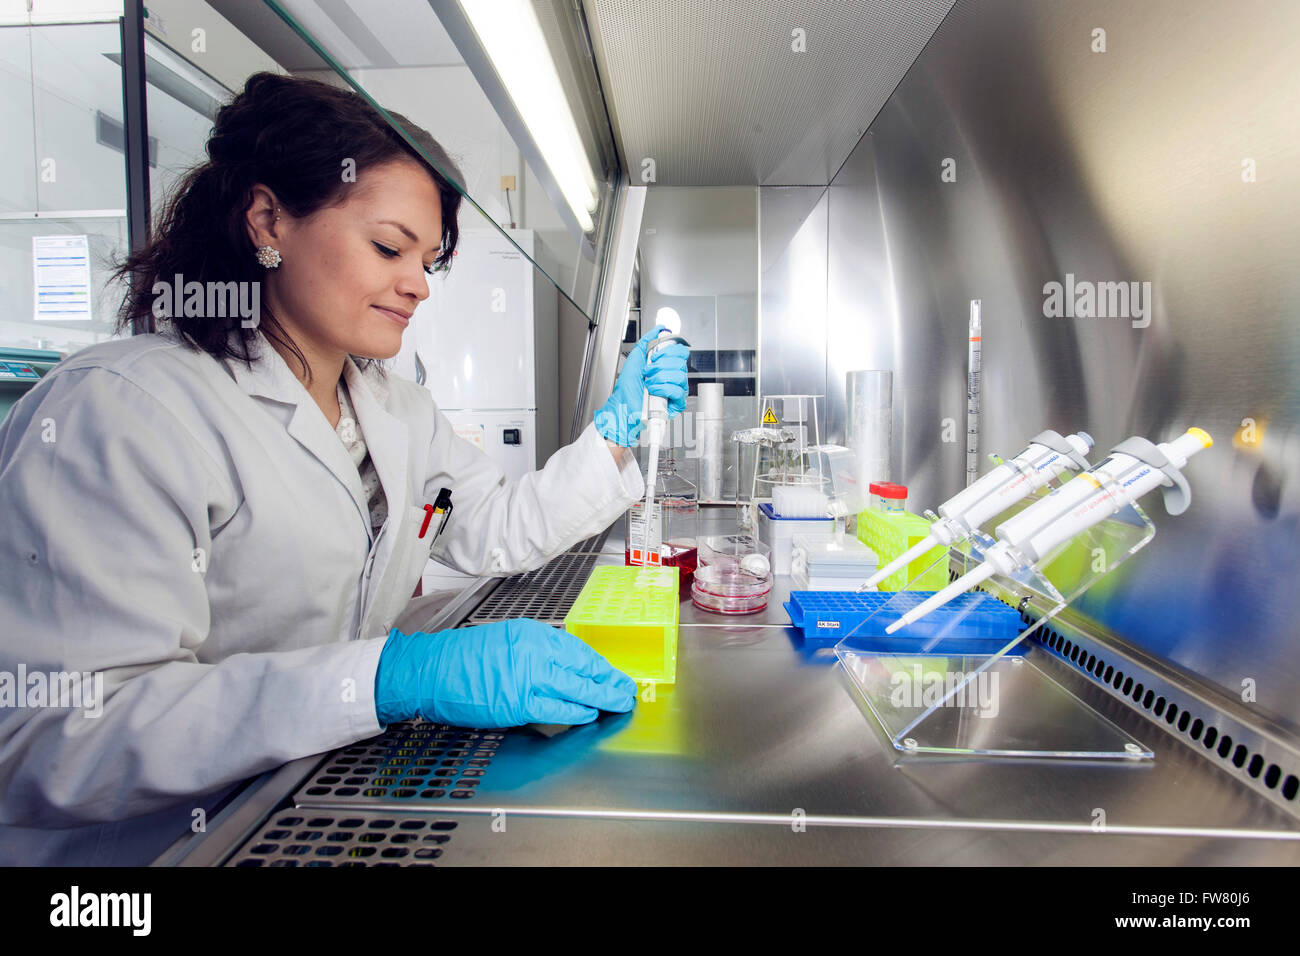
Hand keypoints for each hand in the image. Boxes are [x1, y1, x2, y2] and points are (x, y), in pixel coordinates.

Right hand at [374, 619, 638, 727]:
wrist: (434, 670)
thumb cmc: (465, 657)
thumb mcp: (507, 640)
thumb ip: (536, 651)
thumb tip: (564, 666)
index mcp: (534, 634)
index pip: (578, 649)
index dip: (599, 664)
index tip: (613, 672)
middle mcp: (536, 651)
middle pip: (584, 667)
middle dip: (609, 680)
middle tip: (626, 689)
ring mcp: (529, 677)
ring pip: (577, 688)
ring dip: (601, 697)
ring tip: (617, 703)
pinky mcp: (519, 702)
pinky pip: (557, 708)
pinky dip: (576, 712)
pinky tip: (589, 714)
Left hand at [593, 325, 689, 446]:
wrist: (623, 403)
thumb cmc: (627, 385)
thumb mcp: (637, 356)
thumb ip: (649, 340)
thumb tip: (660, 328)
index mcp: (667, 365)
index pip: (681, 352)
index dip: (668, 351)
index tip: (654, 356)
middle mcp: (674, 376)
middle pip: (681, 362)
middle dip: (660, 365)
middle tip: (648, 371)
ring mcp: (676, 390)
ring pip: (680, 375)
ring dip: (660, 377)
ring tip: (649, 382)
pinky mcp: (676, 403)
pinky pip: (678, 391)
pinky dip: (663, 388)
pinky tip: (654, 391)